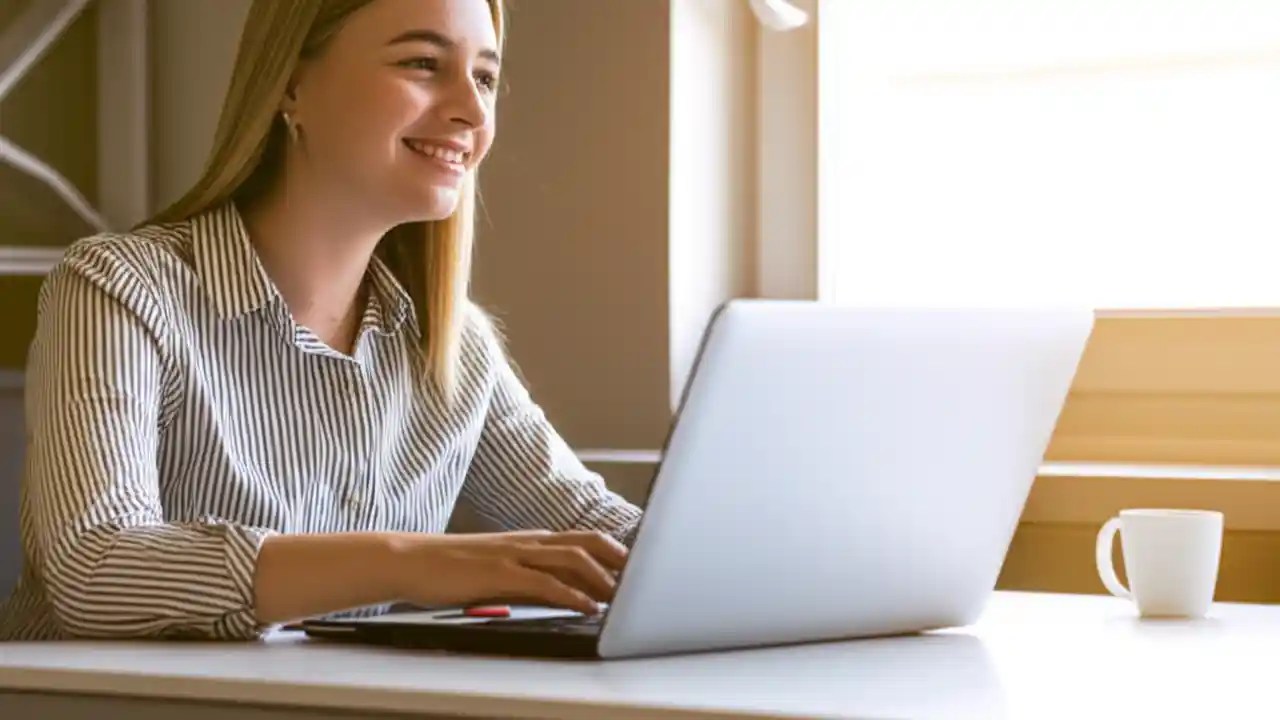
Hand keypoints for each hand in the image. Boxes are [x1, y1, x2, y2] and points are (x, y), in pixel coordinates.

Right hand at [387, 530, 627, 614]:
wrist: (409, 560)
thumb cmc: (450, 568)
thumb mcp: (497, 567)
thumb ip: (529, 575)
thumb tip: (562, 592)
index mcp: (529, 539)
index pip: (582, 538)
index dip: (614, 550)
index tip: (639, 567)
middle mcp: (528, 541)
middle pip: (586, 542)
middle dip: (619, 559)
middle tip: (645, 579)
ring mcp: (514, 554)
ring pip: (572, 558)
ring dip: (603, 578)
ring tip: (625, 598)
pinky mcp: (499, 573)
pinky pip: (545, 582)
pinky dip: (572, 594)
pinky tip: (587, 607)